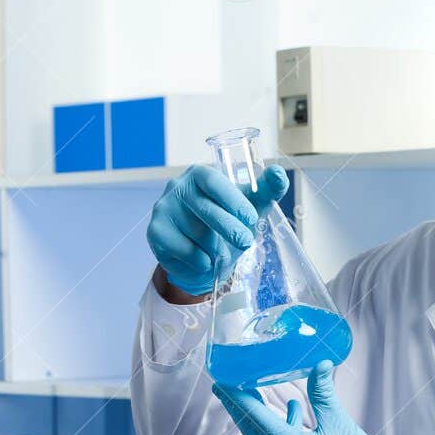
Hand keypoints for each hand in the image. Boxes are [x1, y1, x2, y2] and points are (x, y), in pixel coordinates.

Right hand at [147, 164, 289, 296]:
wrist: (203, 260)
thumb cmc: (226, 227)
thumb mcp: (249, 208)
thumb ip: (265, 191)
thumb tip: (279, 173)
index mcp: (200, 175)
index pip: (213, 180)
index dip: (232, 200)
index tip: (251, 218)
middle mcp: (177, 187)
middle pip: (205, 207)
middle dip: (229, 228)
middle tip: (245, 242)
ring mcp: (163, 208)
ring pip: (195, 231)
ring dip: (215, 248)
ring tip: (220, 252)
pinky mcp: (156, 232)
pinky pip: (183, 248)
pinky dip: (200, 260)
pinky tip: (204, 260)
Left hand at [212, 361, 391, 434]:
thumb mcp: (341, 425)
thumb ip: (323, 395)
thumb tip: (319, 366)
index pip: (254, 418)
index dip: (236, 398)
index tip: (221, 382)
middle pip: (251, 431)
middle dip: (237, 407)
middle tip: (224, 385)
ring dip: (256, 417)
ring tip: (251, 394)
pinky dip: (277, 429)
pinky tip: (291, 411)